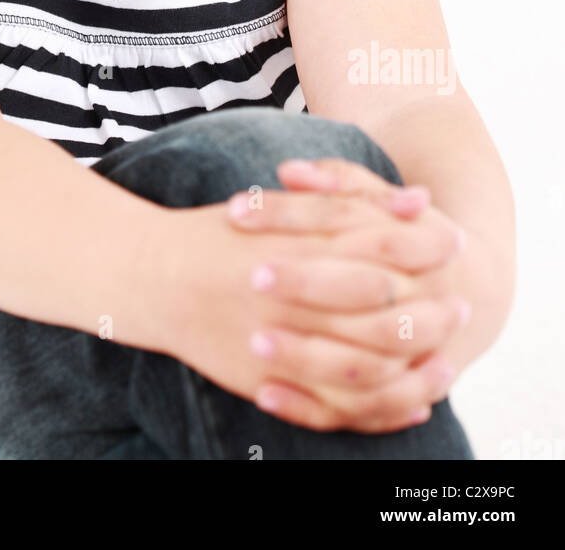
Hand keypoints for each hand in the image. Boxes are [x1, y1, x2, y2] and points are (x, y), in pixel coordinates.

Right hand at [156, 193, 468, 433]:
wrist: (149, 274)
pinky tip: (410, 402)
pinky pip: (334, 408)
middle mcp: (292, 295)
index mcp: (296, 245)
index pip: (380, 247)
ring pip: (368, 367)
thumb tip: (419, 200)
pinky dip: (379, 410)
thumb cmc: (217, 233)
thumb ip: (347, 200)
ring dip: (415, 365)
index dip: (423, 247)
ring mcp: (280, 342)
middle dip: (431, 311)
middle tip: (462, 307)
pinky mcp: (266, 380)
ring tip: (446, 358)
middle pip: (383, 311)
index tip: (451, 242)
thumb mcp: (283, 205)